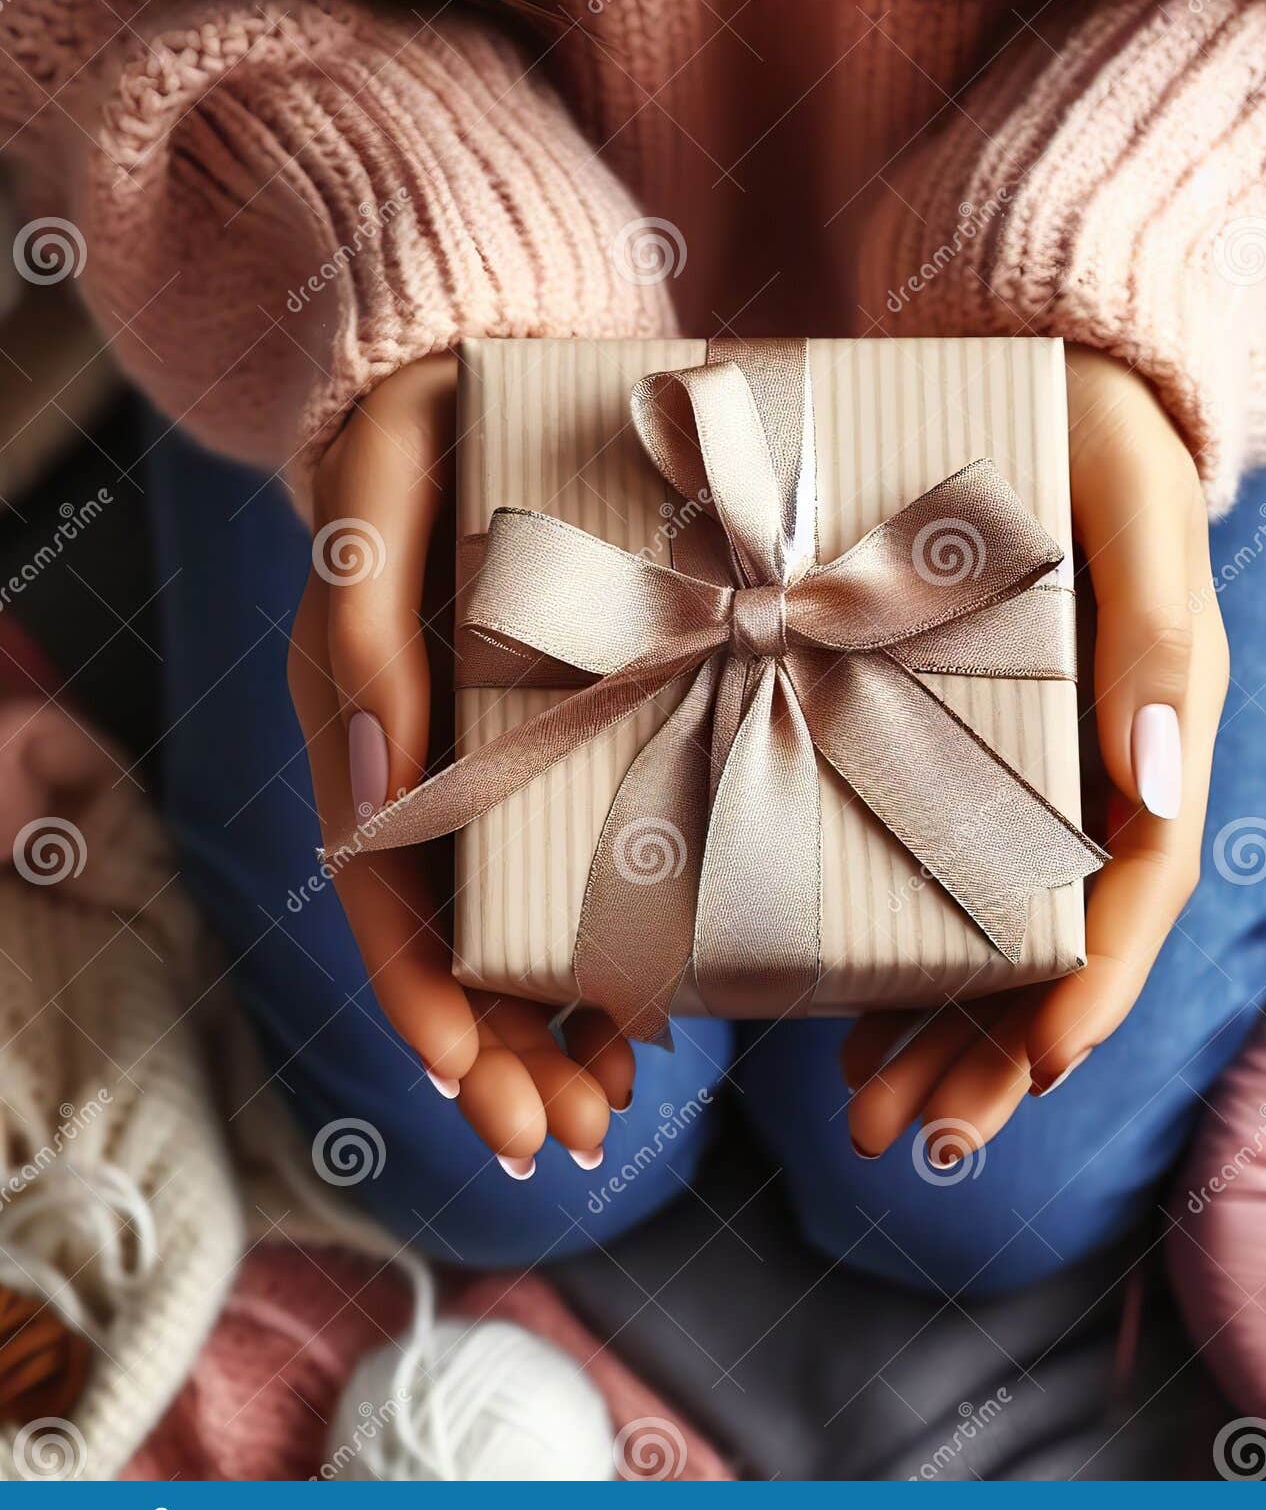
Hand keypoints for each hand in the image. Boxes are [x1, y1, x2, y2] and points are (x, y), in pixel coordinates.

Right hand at [286, 353, 633, 1174]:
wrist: (497, 373)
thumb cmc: (421, 435)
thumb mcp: (376, 506)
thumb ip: (362, 631)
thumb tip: (377, 780)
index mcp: (366, 726)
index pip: (381, 890)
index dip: (419, 990)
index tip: (468, 1074)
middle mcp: (431, 764)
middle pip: (455, 940)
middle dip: (504, 1051)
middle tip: (564, 1136)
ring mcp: (501, 763)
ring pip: (520, 926)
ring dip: (559, 1027)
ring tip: (613, 1108)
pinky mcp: (574, 739)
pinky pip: (585, 863)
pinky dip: (613, 947)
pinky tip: (659, 1011)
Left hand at [840, 347, 1228, 1161]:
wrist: (1031, 375)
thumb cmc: (1094, 434)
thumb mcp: (1138, 509)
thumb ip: (1157, 634)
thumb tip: (1157, 781)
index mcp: (1154, 733)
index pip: (1135, 891)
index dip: (1089, 986)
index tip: (1031, 1065)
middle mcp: (1090, 777)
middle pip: (1052, 950)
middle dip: (986, 1056)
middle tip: (910, 1139)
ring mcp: (1020, 776)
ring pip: (987, 940)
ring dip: (935, 1042)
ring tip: (867, 1118)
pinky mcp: (950, 754)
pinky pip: (932, 880)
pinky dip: (893, 962)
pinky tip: (842, 1026)